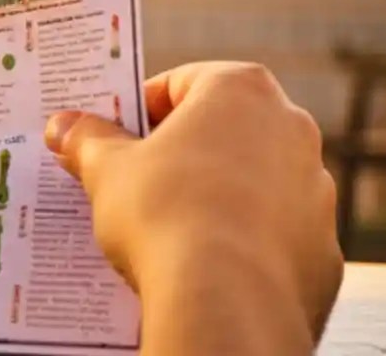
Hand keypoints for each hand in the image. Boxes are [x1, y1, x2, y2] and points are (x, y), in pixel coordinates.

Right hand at [46, 62, 342, 355]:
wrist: (225, 303)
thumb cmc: (166, 215)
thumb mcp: (107, 170)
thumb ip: (87, 140)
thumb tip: (64, 126)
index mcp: (241, 91)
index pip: (178, 84)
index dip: (136, 112)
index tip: (110, 140)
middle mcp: (290, 129)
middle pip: (218, 129)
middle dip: (174, 152)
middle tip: (128, 181)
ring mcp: (315, 190)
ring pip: (247, 181)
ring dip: (209, 195)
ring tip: (160, 228)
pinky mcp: (320, 247)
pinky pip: (268, 233)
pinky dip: (238, 241)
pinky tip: (199, 263)